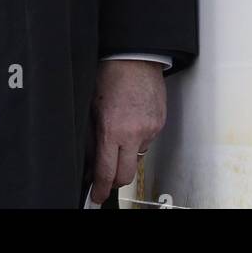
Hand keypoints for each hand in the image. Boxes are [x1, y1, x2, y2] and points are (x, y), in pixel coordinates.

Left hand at [86, 60, 166, 204]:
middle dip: (114, 181)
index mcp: (112, 129)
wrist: (135, 57)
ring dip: (127, 154)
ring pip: (137, 157)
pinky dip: (138, 138)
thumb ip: (92, 139)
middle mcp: (134, 133)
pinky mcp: (160, 124)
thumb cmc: (110, 75)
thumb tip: (91, 163)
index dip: (99, 189)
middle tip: (105, 175)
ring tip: (120, 130)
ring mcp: (150, 130)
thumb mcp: (92, 108)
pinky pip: (147, 141)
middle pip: (125, 177)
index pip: (106, 172)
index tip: (95, 196)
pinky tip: (132, 120)